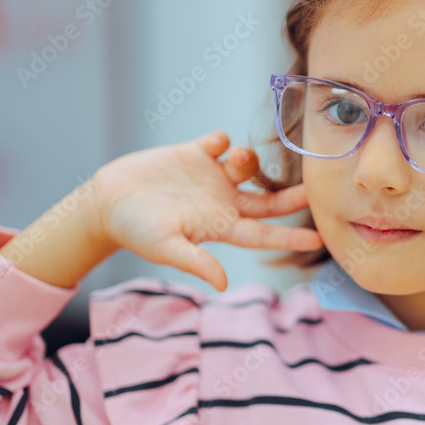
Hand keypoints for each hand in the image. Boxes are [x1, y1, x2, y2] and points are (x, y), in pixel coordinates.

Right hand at [88, 131, 322, 290]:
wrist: (106, 203)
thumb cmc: (135, 231)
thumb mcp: (165, 248)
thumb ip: (195, 262)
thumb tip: (222, 283)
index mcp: (220, 226)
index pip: (263, 234)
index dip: (289, 236)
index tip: (317, 239)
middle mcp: (223, 201)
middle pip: (267, 201)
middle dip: (291, 196)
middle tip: (316, 188)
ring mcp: (211, 177)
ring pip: (246, 166)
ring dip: (249, 160)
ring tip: (238, 158)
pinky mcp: (194, 155)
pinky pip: (219, 143)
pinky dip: (222, 141)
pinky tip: (215, 144)